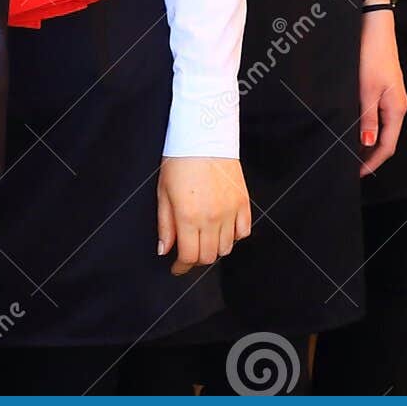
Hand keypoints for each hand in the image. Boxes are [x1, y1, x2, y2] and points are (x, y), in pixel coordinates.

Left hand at [156, 155, 249, 274]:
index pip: (189, 256)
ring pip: (226, 248)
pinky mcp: (243, 203)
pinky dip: (233, 237)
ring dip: (214, 249)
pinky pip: (243, 233)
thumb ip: (165, 224)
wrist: (204, 137)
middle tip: (187, 253)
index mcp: (188, 216)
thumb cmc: (179, 161)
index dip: (181, 267)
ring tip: (203, 238)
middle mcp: (212, 218)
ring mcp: (230, 212)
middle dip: (196, 260)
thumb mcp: (163, 191)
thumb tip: (164, 250)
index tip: (176, 268)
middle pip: (208, 257)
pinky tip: (222, 229)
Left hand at [358, 9, 406, 175]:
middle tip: (350, 166)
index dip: (372, 162)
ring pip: (381, 128)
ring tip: (349, 151)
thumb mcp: (366, 88)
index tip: (357, 173)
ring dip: (367, 141)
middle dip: (369, 155)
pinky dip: (366, 125)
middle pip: (386, 139)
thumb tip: (368, 143)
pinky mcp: (384, 88)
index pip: (387, 146)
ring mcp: (391, 97)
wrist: (374, 26)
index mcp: (396, 109)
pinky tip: (354, 127)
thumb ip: (367, 117)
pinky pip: (377, 115)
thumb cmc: (371, 55)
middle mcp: (397, 106)